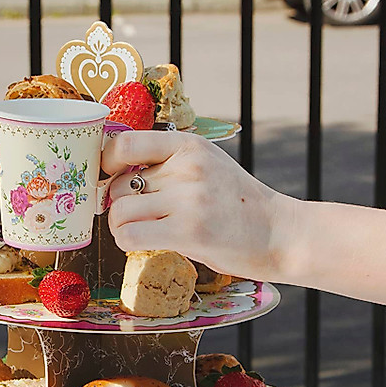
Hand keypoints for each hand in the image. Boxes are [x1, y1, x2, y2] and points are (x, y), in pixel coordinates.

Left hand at [101, 131, 292, 280]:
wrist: (280, 233)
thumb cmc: (237, 205)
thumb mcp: (206, 166)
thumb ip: (167, 165)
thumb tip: (112, 176)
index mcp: (189, 146)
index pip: (124, 144)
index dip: (106, 163)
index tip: (109, 179)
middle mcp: (187, 167)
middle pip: (118, 185)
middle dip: (120, 204)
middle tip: (139, 216)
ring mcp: (188, 199)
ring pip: (119, 212)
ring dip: (122, 227)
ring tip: (144, 232)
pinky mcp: (188, 231)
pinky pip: (129, 235)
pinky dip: (127, 242)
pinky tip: (145, 243)